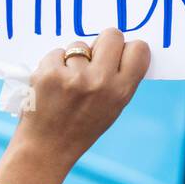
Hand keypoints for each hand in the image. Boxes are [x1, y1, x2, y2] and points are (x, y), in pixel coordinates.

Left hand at [0, 28, 149, 183]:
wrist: (46, 148)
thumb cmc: (80, 128)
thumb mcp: (112, 109)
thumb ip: (119, 80)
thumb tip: (121, 47)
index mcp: (121, 92)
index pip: (138, 49)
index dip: (128, 49)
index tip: (120, 55)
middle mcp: (100, 81)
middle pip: (112, 35)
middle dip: (103, 44)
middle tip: (94, 60)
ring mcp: (73, 76)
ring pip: (79, 45)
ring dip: (74, 59)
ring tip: (68, 83)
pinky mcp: (48, 72)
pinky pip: (57, 52)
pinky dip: (54, 65)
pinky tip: (53, 85)